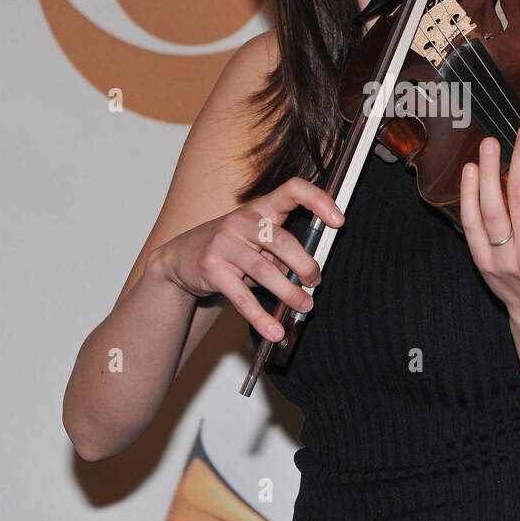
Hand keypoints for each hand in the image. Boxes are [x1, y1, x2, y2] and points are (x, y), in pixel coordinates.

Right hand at [152, 178, 343, 343]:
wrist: (181, 258)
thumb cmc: (231, 248)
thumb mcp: (256, 242)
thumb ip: (281, 252)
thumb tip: (309, 275)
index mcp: (260, 208)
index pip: (293, 190)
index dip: (318, 201)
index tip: (339, 221)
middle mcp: (242, 220)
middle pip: (282, 240)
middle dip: (305, 265)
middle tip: (316, 282)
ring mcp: (224, 243)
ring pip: (264, 271)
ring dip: (289, 293)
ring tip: (304, 306)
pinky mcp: (211, 269)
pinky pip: (242, 297)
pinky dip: (260, 317)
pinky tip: (274, 330)